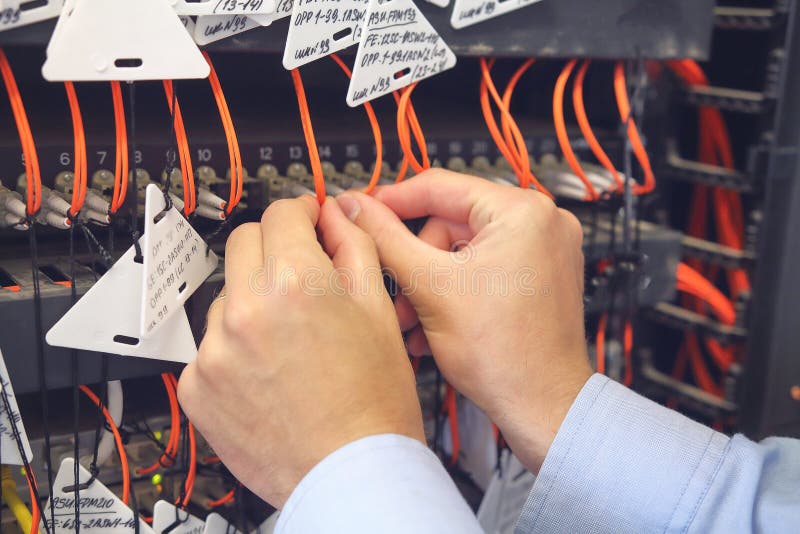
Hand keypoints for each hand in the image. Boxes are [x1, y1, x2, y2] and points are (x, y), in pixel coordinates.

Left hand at [178, 196, 423, 507]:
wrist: (351, 472)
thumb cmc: (374, 401)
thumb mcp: (379, 309)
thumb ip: (353, 247)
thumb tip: (334, 214)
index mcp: (296, 283)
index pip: (281, 214)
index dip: (301, 211)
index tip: (307, 220)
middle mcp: (246, 310)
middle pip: (244, 242)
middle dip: (274, 246)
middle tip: (300, 274)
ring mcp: (214, 349)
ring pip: (227, 294)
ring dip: (253, 300)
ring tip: (288, 340)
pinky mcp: (197, 386)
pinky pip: (210, 344)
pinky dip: (235, 347)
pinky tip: (268, 371)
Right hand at [338, 170, 592, 471]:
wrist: (543, 408)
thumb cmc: (505, 355)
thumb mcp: (430, 287)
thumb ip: (386, 239)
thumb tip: (356, 206)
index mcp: (524, 211)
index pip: (439, 186)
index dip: (391, 201)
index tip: (361, 210)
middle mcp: (542, 222)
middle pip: (449, 222)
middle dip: (415, 261)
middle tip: (394, 290)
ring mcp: (544, 251)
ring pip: (461, 250)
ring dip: (428, 283)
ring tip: (410, 317)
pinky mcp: (539, 277)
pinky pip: (482, 269)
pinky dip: (454, 291)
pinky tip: (431, 324)